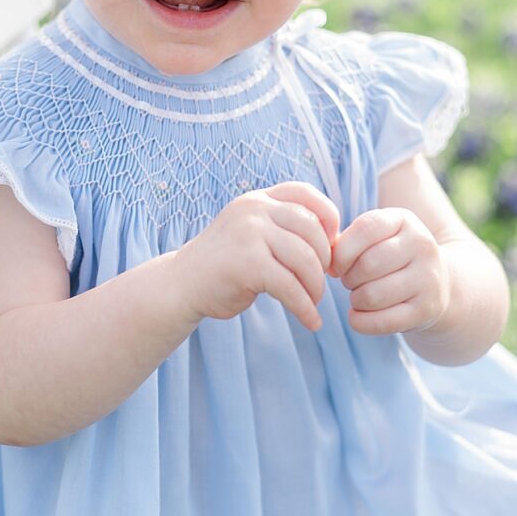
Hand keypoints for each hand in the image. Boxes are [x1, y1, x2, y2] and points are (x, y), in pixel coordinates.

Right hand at [171, 182, 339, 331]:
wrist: (181, 285)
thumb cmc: (225, 264)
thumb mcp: (252, 232)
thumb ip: (282, 227)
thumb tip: (335, 240)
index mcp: (257, 199)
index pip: (306, 194)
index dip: (328, 218)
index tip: (329, 248)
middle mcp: (254, 210)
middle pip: (312, 230)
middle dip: (324, 261)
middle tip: (320, 283)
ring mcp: (249, 234)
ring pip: (305, 259)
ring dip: (316, 287)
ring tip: (313, 303)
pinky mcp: (248, 264)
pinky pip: (291, 287)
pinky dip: (305, 308)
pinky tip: (310, 321)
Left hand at [329, 208, 449, 335]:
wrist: (439, 284)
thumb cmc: (391, 258)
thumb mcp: (375, 239)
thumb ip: (346, 241)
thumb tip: (326, 258)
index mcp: (404, 220)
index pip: (365, 228)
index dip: (342, 251)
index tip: (338, 264)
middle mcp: (422, 245)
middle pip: (367, 265)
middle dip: (349, 278)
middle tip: (351, 282)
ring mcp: (428, 278)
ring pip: (372, 296)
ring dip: (355, 301)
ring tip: (359, 297)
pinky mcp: (428, 309)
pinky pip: (383, 322)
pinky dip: (361, 322)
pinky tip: (359, 316)